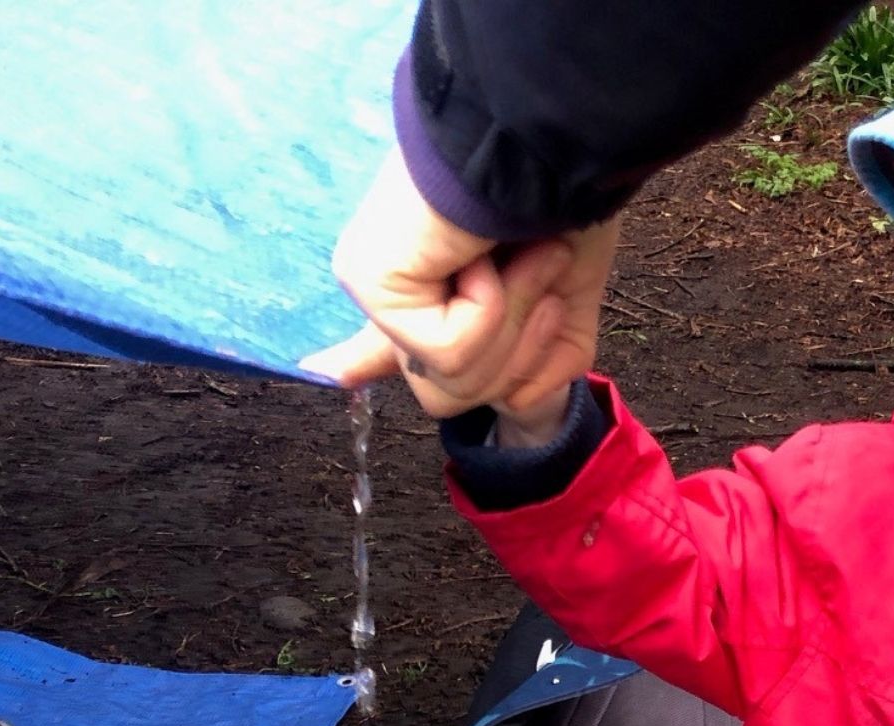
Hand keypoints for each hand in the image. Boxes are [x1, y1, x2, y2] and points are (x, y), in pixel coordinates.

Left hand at [301, 147, 620, 419]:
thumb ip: (543, 361)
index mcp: (438, 285)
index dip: (364, 359)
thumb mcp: (563, 301)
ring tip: (524, 259)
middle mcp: (398, 285)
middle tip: (541, 274)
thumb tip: (512, 404)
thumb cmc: (562, 207)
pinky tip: (484, 256)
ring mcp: (381, 287)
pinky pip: (447, 354)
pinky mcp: (371, 282)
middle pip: (452, 395)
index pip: (392, 338)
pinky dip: (490, 313)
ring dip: (513, 331)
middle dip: (516, 356)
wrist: (550, 153)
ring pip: (453, 386)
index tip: (331, 372)